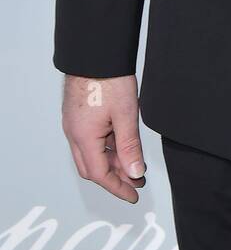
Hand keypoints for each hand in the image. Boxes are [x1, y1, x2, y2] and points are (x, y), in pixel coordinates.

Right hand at [61, 74, 145, 202]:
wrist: (95, 53)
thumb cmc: (109, 79)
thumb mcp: (126, 115)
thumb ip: (130, 147)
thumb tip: (134, 172)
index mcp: (84, 138)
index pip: (100, 174)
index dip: (118, 188)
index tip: (134, 195)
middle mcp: (74, 134)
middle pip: (92, 168)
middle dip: (114, 179)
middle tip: (136, 182)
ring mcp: (75, 125)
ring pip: (91, 154)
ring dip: (112, 162)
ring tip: (134, 165)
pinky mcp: (79, 116)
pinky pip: (91, 141)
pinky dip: (107, 148)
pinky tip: (123, 146)